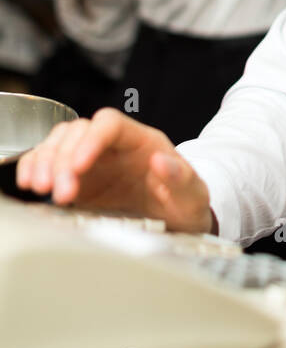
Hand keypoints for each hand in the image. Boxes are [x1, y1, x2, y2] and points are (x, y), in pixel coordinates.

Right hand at [14, 107, 213, 233]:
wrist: (177, 224)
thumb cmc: (185, 204)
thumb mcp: (194, 195)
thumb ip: (182, 178)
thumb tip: (162, 161)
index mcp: (142, 141)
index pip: (110, 124)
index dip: (91, 140)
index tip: (80, 166)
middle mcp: (114, 146)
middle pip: (79, 132)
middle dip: (64, 159)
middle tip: (61, 191)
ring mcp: (93, 161)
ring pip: (59, 142)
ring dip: (45, 162)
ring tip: (41, 189)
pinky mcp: (76, 180)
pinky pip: (49, 162)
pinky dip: (35, 167)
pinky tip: (30, 183)